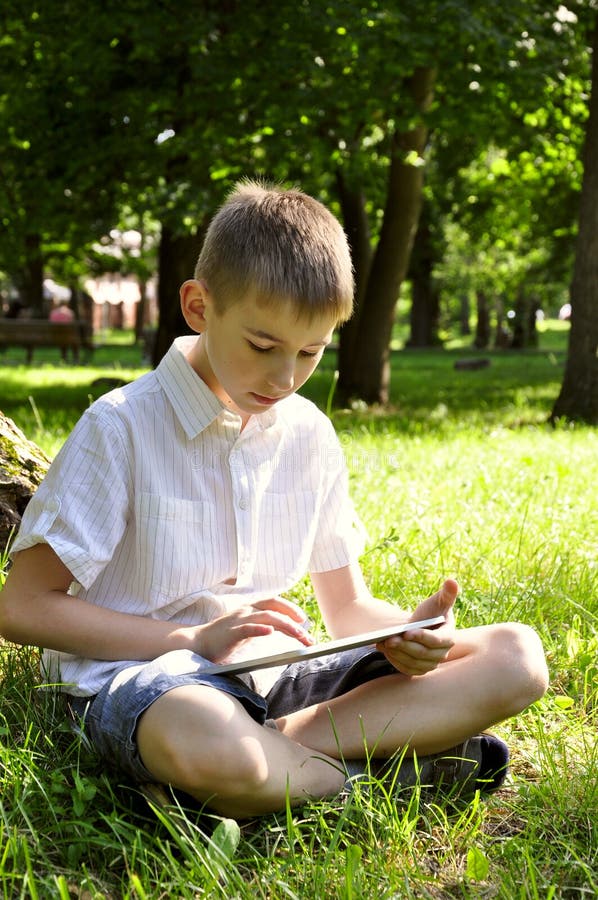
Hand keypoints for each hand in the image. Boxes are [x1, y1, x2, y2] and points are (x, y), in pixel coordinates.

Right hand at [192, 597, 313, 663]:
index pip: (274, 602)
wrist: (197, 644)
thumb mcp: (246, 629)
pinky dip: (260, 629)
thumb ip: (260, 626)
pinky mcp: (231, 632)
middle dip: (293, 617)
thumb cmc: (222, 639)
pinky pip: (247, 628)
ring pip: (267, 617)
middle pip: (274, 607)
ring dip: (286, 625)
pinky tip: (270, 631)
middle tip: (306, 632)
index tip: (303, 619)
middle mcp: (246, 610)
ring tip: (299, 634)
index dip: (290, 608)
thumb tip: (280, 629)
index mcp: (250, 608)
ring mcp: (238, 620)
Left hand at [376, 579, 457, 675]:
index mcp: (449, 637)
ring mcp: (431, 664)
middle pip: (423, 654)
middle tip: (390, 639)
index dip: (422, 637)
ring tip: (384, 643)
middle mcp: (442, 654)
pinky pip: (407, 669)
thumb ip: (447, 593)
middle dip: (405, 646)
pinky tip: (384, 650)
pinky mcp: (419, 670)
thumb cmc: (430, 612)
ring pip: (414, 663)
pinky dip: (395, 660)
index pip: (437, 641)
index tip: (407, 632)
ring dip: (398, 653)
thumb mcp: (437, 602)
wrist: (419, 627)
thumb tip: (452, 581)